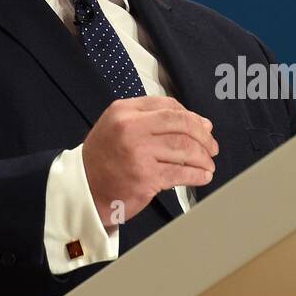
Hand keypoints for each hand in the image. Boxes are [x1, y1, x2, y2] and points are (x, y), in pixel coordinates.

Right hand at [81, 96, 218, 227]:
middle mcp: (130, 128)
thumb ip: (152, 119)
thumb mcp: (118, 126)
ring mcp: (138, 153)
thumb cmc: (104, 158)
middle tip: (212, 147)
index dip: (193, 117)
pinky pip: (180, 173)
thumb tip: (199, 123)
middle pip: (181, 125)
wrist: (84, 189)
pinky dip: (197, 175)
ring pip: (184, 149)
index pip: (169, 106)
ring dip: (203, 158)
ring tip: (208, 164)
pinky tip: (202, 177)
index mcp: (124, 111)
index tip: (204, 127)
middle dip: (204, 136)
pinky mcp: (145, 178)